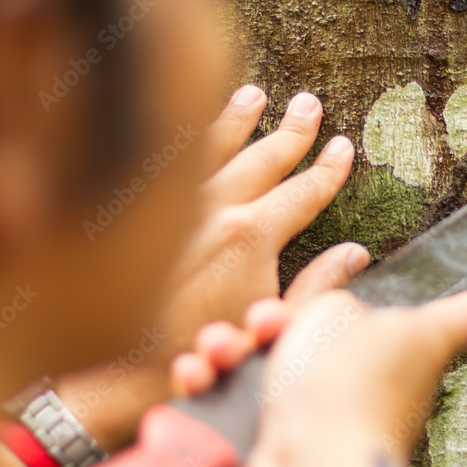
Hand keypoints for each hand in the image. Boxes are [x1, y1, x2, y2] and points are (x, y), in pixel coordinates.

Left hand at [157, 86, 368, 361]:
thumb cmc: (195, 355)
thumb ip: (316, 289)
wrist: (112, 372)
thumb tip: (354, 254)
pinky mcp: (133, 206)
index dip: (328, 170)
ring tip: (255, 94)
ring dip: (237, 118)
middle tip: (309, 104)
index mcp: (252, 236)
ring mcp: (173, 204)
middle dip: (292, 131)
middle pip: (263, 158)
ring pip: (211, 145)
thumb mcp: (269, 327)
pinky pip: (165, 157)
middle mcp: (215, 207)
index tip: (344, 147)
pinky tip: (186, 119)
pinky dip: (184, 135)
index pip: (304, 192)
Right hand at [212, 286, 466, 466]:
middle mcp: (334, 377)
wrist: (309, 466)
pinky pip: (220, 392)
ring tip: (223, 351)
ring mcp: (292, 406)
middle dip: (264, 315)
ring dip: (226, 345)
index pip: (352, 299)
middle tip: (263, 324)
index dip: (338, 276)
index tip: (351, 256)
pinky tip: (198, 372)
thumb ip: (442, 307)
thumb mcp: (407, 322)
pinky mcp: (255, 430)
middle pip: (285, 325)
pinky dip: (205, 379)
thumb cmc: (351, 388)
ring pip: (245, 354)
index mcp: (371, 344)